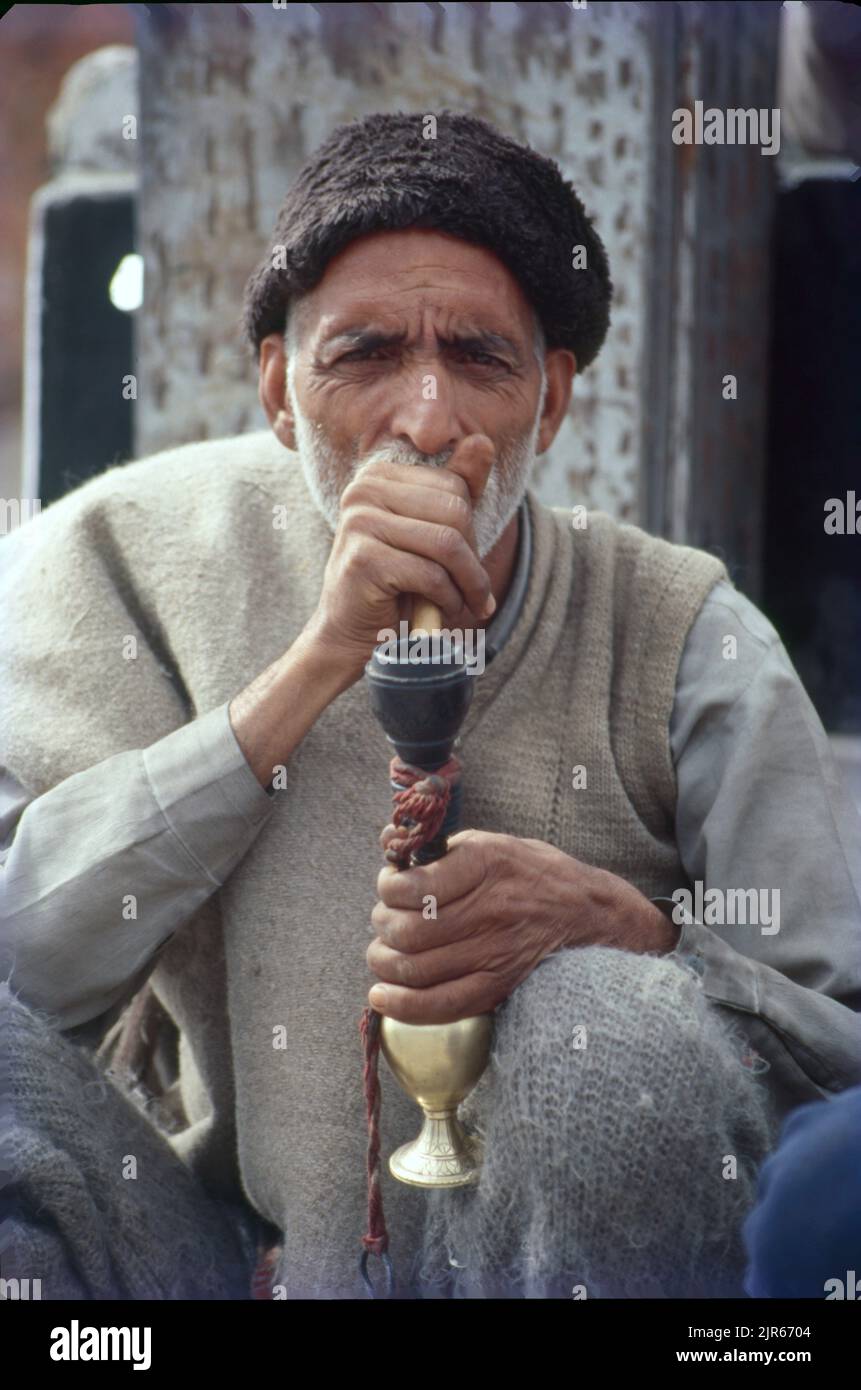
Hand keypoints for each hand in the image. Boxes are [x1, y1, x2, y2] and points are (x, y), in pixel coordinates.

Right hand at [302, 434, 497, 689]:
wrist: (352, 632)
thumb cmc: (397, 582)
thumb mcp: (430, 530)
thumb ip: (457, 486)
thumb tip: (482, 441)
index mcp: (380, 474)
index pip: (454, 486)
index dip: (470, 530)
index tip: (467, 563)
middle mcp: (364, 489)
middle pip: (454, 511)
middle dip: (472, 558)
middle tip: (472, 589)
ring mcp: (359, 522)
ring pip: (446, 544)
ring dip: (467, 583)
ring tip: (465, 603)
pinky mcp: (362, 560)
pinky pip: (430, 574)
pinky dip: (447, 599)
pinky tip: (442, 611)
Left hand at [366, 829, 679, 1022]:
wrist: (589, 914)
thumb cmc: (533, 874)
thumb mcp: (493, 842)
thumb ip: (442, 847)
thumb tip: (390, 842)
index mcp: (485, 864)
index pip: (413, 886)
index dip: (388, 889)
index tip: (388, 886)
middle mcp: (489, 909)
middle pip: (408, 931)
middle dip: (383, 927)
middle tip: (384, 921)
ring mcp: (494, 952)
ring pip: (416, 969)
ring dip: (385, 963)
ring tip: (383, 953)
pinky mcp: (497, 986)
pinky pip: (441, 1005)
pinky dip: (402, 1005)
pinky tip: (382, 996)